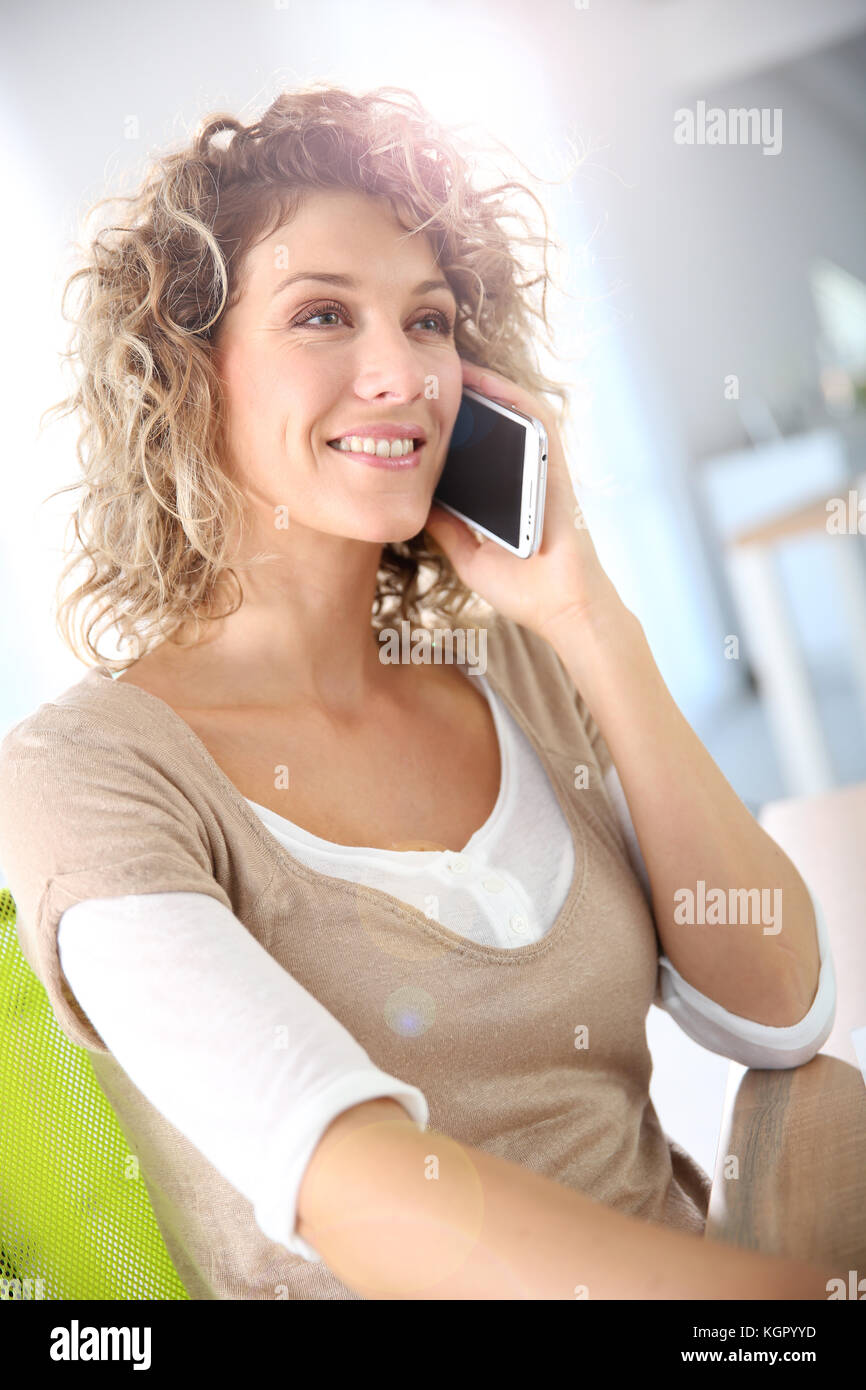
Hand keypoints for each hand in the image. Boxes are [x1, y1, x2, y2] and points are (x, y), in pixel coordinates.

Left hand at [424, 358, 623, 641]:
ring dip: (485, 385)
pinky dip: (511, 395)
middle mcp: (522, 474)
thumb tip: (417, 500)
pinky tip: (484, 379)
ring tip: (450, 362)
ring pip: (513, 412)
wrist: (561, 606)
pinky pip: (535, 419)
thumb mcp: (466, 553)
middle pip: (491, 425)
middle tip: (427, 375)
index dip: (446, 426)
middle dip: (461, 398)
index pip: (473, 450)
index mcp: (503, 494)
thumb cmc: (523, 588)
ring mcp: (541, 467)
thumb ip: (446, 526)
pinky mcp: (556, 466)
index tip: (413, 408)